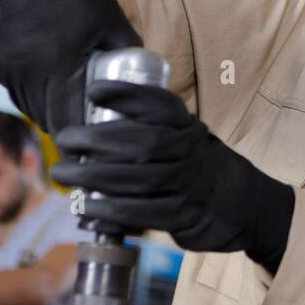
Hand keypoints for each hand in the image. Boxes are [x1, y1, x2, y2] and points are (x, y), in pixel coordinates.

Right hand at [0, 0, 141, 132]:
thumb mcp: (117, 28)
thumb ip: (132, 59)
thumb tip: (147, 88)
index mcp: (60, 59)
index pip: (66, 114)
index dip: (80, 133)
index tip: (92, 143)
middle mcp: (28, 63)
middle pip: (46, 115)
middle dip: (64, 130)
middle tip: (82, 139)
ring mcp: (8, 60)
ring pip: (27, 105)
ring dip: (45, 117)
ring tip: (66, 123)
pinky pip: (12, 90)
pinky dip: (28, 100)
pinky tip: (46, 103)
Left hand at [51, 80, 293, 271]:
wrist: (240, 203)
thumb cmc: (195, 166)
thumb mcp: (183, 137)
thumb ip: (150, 126)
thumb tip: (92, 113)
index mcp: (188, 127)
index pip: (161, 105)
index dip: (128, 94)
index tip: (94, 90)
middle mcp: (192, 152)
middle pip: (144, 142)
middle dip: (98, 139)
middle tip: (66, 139)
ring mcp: (190, 184)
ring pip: (140, 178)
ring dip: (95, 177)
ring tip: (64, 174)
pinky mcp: (184, 214)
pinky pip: (144, 211)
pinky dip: (111, 209)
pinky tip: (86, 207)